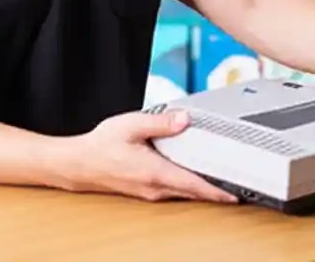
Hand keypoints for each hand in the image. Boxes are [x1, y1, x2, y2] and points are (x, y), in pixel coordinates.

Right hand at [62, 110, 238, 203]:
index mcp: (155, 172)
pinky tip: (193, 178)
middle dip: (215, 191)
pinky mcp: (145, 190)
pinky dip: (187, 187)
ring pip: (183, 193)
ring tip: (220, 181)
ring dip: (201, 189)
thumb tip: (185, 120)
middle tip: (235, 185)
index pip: (194, 185)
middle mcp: (155, 187)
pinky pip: (173, 191)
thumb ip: (161, 123)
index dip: (217, 191)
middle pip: (193, 192)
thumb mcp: (131, 125)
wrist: (78, 164)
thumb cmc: (100, 146)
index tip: (234, 194)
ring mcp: (150, 192)